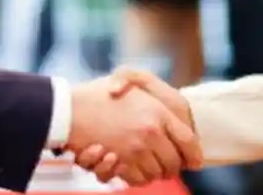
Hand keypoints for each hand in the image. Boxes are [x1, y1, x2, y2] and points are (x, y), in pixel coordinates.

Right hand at [67, 75, 200, 185]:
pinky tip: (132, 167)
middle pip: (174, 162)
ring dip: (154, 172)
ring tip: (148, 164)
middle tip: (168, 165)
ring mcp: (135, 150)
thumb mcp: (133, 82)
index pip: (189, 141)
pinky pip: (138, 180)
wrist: (68, 109)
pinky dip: (137, 178)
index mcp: (158, 112)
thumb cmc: (99, 94)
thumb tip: (171, 117)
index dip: (194, 154)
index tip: (195, 161)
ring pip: (157, 174)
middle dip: (172, 166)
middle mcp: (150, 133)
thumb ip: (158, 97)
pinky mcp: (120, 164)